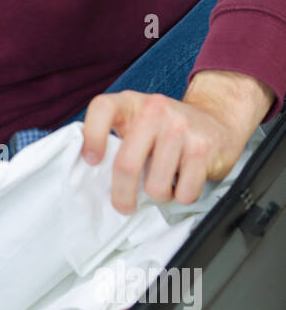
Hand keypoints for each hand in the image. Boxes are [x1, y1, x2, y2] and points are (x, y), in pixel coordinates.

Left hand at [80, 88, 253, 214]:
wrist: (217, 118)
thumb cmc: (166, 128)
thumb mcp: (137, 123)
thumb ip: (115, 140)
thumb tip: (92, 177)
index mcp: (131, 103)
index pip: (102, 108)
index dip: (92, 136)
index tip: (92, 161)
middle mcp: (155, 110)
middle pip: (127, 164)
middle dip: (122, 195)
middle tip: (124, 206)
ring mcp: (181, 127)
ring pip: (156, 186)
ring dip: (158, 195)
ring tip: (163, 184)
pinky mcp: (203, 147)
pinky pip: (184, 192)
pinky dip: (182, 195)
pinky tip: (183, 182)